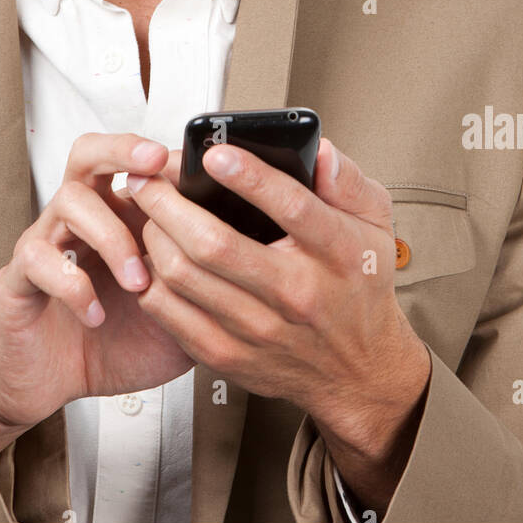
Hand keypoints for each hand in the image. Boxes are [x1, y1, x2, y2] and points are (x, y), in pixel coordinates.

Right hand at [0, 132, 193, 462]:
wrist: (51, 382)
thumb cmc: (113, 341)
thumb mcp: (179, 312)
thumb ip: (207, 283)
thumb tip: (260, 268)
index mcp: (120, 216)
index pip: (137, 163)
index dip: (166, 156)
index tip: (200, 165)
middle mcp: (82, 219)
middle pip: (90, 153)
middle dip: (122, 149)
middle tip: (154, 165)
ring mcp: (48, 242)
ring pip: (69, 201)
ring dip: (111, 236)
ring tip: (139, 282)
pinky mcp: (18, 276)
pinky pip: (39, 259)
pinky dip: (72, 284)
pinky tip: (97, 313)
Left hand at [126, 138, 430, 497]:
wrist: (358, 371)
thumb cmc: (360, 287)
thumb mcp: (375, 225)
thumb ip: (347, 181)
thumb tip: (319, 151)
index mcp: (336, 253)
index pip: (291, 208)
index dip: (248, 177)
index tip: (213, 153)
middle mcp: (296, 294)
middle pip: (214, 245)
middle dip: (168, 202)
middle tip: (147, 175)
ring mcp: (258, 330)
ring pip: (182, 276)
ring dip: (153, 233)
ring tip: (146, 207)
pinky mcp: (228, 355)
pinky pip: (170, 313)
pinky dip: (150, 277)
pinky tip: (151, 253)